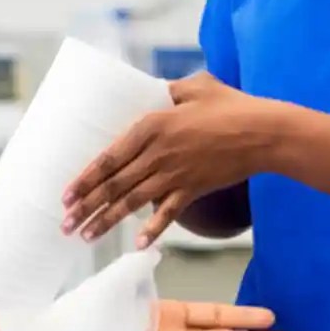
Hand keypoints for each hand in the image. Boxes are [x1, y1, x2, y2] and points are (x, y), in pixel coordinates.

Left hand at [61, 72, 276, 247]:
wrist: (264, 133)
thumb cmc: (231, 105)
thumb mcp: (195, 86)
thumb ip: (169, 90)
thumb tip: (153, 90)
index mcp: (152, 125)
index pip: (109, 156)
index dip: (86, 178)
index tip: (66, 194)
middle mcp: (158, 153)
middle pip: (114, 183)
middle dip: (87, 205)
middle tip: (65, 223)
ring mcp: (175, 174)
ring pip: (133, 201)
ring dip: (107, 220)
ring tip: (85, 235)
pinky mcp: (194, 189)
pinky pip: (168, 213)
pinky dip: (152, 229)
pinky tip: (137, 244)